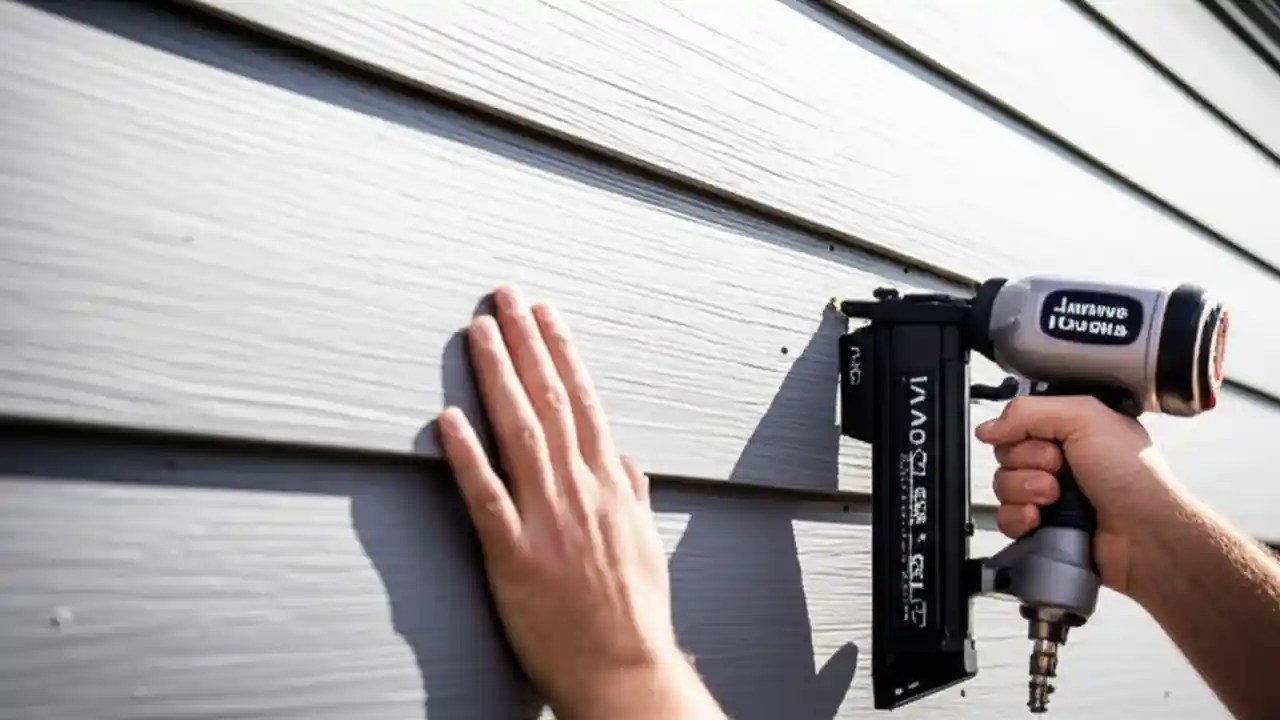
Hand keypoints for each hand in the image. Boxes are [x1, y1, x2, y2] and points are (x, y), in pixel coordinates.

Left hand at [436, 285, 724, 718]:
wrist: (625, 670)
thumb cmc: (634, 613)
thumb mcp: (645, 541)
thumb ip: (633, 493)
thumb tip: (625, 456)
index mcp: (611, 484)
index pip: (585, 401)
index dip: (562, 351)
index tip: (546, 314)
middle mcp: (580, 490)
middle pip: (551, 400)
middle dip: (525, 342)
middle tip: (504, 296)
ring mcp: (548, 519)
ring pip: (520, 432)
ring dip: (498, 375)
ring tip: (478, 330)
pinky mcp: (515, 555)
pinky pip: (486, 496)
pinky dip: (467, 455)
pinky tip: (448, 419)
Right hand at [975, 395, 1182, 595]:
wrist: (1147, 534)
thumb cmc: (1135, 477)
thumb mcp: (1086, 418)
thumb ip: (1029, 411)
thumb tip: (989, 427)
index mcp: (1071, 429)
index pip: (1017, 423)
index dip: (1021, 431)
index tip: (1046, 441)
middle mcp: (1059, 460)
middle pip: (1005, 454)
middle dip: (1025, 462)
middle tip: (1058, 468)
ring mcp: (1050, 494)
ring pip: (1002, 485)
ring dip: (1024, 490)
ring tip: (1054, 497)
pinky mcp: (1042, 525)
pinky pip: (1004, 518)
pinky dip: (1018, 518)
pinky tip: (1040, 518)